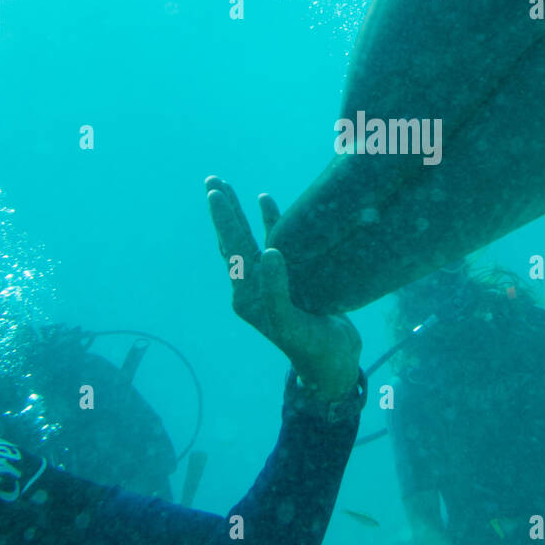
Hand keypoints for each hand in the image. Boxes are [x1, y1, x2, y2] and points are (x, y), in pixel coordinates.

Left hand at [205, 178, 360, 402]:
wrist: (333, 364)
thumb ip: (277, 291)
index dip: (224, 219)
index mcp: (246, 296)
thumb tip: (269, 252)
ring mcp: (268, 282)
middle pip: (232, 240)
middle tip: (212, 180)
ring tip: (228, 187)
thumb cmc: (313, 348)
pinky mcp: (288, 280)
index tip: (215, 192)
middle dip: (223, 210)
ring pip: (248, 239)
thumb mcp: (292, 325)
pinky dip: (268, 222)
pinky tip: (265, 200)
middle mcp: (252, 286)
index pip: (231, 250)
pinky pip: (275, 244)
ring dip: (239, 214)